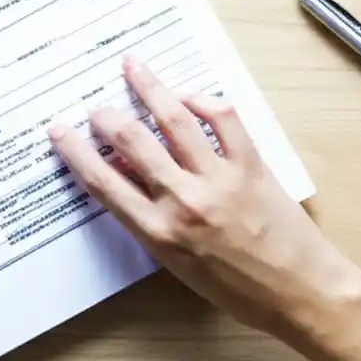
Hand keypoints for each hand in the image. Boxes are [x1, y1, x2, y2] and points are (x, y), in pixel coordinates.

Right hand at [49, 56, 360, 360]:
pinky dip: (203, 101)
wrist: (300, 292)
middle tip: (97, 106)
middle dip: (107, 117)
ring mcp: (219, 179)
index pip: (105, 182)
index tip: (60, 131)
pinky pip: (223, 119)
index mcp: (160, 233)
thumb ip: (151, 223)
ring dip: (149, 89)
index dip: (76, 152)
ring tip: (134, 67)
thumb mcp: (180, 266)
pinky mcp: (251, 164)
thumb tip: (129, 180)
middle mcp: (185, 201)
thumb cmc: (241, 291)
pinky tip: (189, 96)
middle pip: (132, 143)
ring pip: (174, 119)